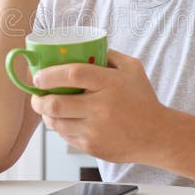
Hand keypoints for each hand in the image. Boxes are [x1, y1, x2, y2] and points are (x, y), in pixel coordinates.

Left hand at [29, 49, 167, 163]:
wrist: (157, 135)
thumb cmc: (142, 99)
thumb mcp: (132, 69)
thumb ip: (109, 55)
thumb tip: (83, 48)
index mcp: (110, 84)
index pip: (72, 74)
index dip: (49, 75)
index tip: (38, 76)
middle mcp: (101, 108)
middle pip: (56, 104)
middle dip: (38, 100)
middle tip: (36, 94)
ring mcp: (95, 130)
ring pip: (56, 123)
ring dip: (46, 115)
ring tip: (46, 107)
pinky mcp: (92, 147)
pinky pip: (65, 136)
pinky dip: (60, 127)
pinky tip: (65, 120)